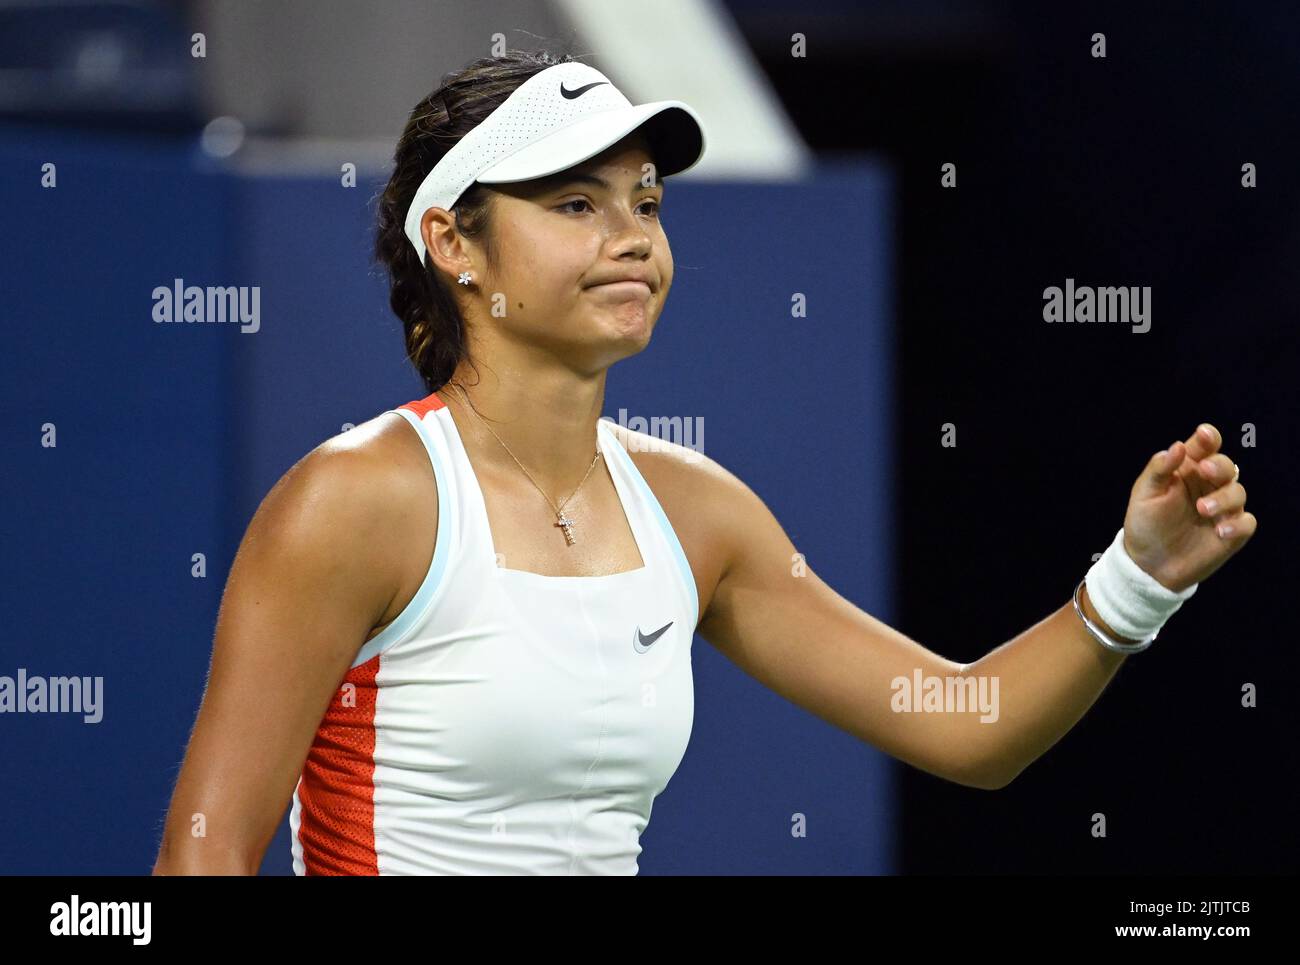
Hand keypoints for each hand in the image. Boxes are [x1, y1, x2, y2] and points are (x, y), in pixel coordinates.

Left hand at [1121, 423, 1256, 592]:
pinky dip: (1238, 524)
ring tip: (1202, 509)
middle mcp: (1208, 486)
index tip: (1204, 435)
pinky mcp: (1231, 532)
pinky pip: (1246, 523)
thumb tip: (1177, 446)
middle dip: (1219, 465)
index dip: (1208, 438)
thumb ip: (1159, 469)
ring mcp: (1222, 509)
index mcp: (1187, 471)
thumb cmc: (1145, 524)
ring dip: (1224, 498)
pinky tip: (1220, 530)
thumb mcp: (1144, 495)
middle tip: (1205, 471)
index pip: (1204, 448)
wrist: (1148, 564)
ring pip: (1238, 492)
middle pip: (1226, 466)